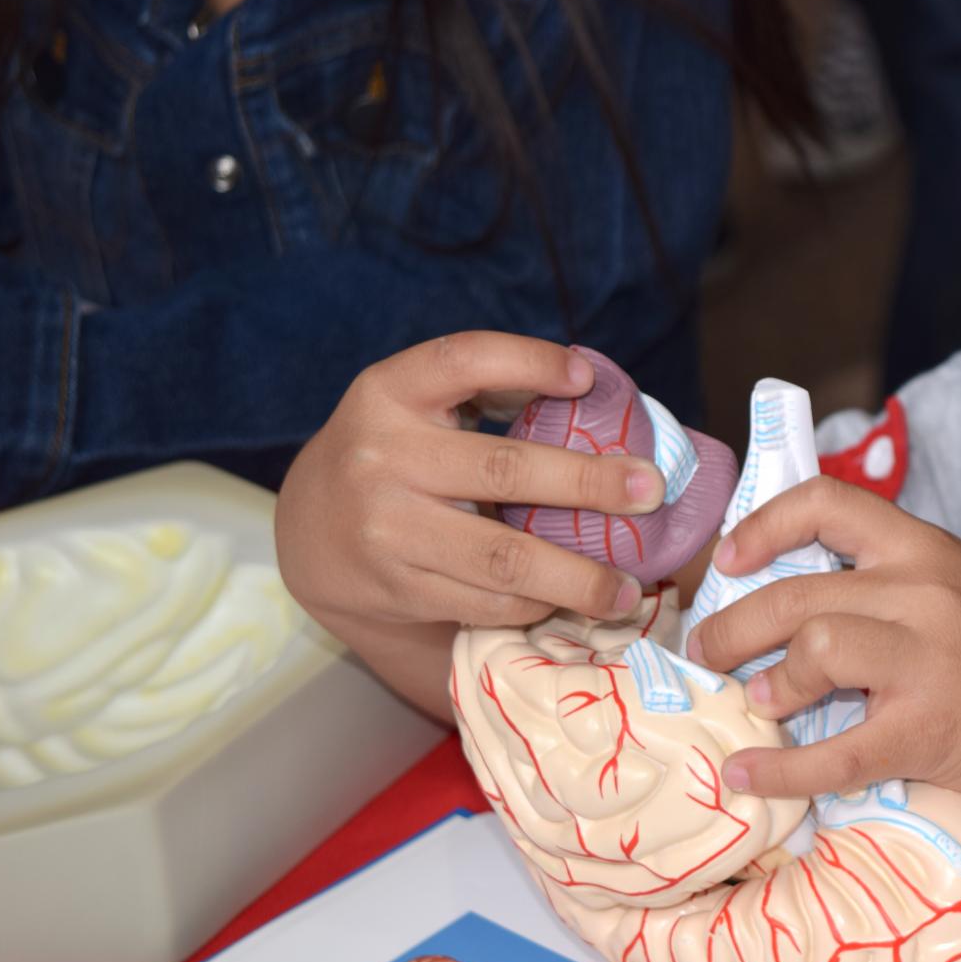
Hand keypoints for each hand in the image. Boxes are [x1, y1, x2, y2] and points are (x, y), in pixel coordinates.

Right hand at [276, 332, 665, 632]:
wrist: (311, 531)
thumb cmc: (396, 454)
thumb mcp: (418, 407)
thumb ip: (488, 393)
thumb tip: (598, 397)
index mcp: (390, 392)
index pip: (464, 359)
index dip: (528, 362)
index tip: (588, 377)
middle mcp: (381, 455)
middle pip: (505, 471)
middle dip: (589, 483)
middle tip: (650, 490)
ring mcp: (387, 527)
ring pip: (503, 558)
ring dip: (579, 577)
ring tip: (628, 588)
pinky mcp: (398, 587)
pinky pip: (487, 600)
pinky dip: (539, 602)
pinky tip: (573, 601)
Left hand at [684, 476, 960, 805]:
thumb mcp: (959, 582)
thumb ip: (887, 578)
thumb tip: (785, 592)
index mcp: (925, 547)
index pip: (826, 502)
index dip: (761, 526)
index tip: (730, 559)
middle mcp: (924, 592)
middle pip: (797, 592)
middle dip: (733, 625)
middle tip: (709, 652)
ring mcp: (927, 662)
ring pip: (815, 647)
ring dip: (768, 683)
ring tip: (758, 704)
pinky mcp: (927, 732)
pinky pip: (833, 753)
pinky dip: (779, 769)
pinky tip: (748, 776)